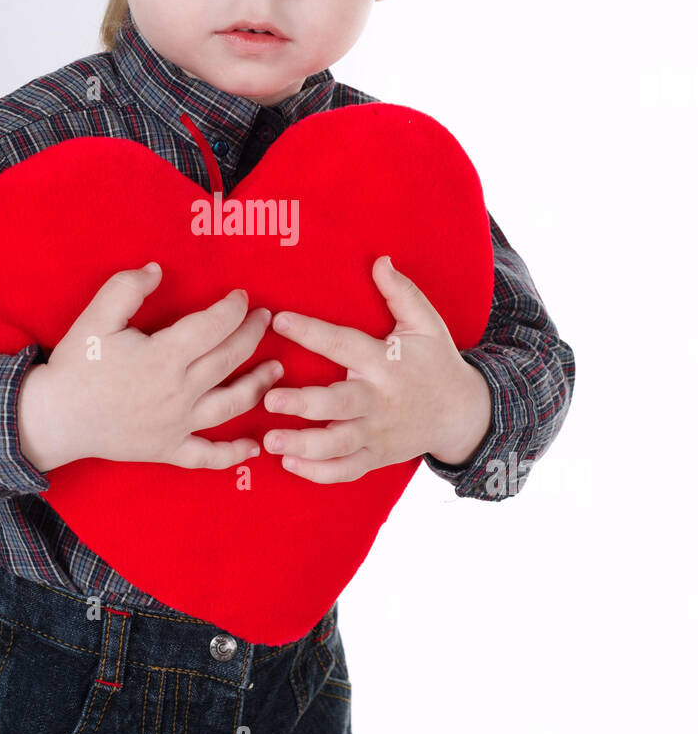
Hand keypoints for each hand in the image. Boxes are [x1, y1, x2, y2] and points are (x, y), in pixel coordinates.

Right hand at [17, 264, 282, 470]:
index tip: (242, 296)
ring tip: (277, 368)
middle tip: (265, 319)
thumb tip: (157, 270)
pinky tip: (254, 448)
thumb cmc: (76, 365)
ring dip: (260, 385)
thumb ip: (127, 288)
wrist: (55, 418)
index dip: (234, 307)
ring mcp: (179, 423)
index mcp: (166, 355)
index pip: (215, 325)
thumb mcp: (96, 317)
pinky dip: (234, 455)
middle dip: (253, 335)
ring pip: (233, 404)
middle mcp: (181, 390)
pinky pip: (209, 456)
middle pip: (230, 359)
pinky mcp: (169, 449)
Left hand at [260, 256, 492, 483]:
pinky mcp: (376, 457)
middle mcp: (378, 400)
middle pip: (339, 405)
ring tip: (269, 441)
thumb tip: (380, 260)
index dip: (311, 332)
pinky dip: (318, 473)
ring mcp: (377, 433)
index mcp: (384, 362)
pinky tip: (289, 463)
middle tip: (269, 398)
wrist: (464, 414)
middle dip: (304, 403)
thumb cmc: (436, 363)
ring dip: (303, 445)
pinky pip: (346, 470)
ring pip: (338, 445)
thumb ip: (401, 293)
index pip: (343, 344)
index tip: (279, 319)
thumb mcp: (426, 324)